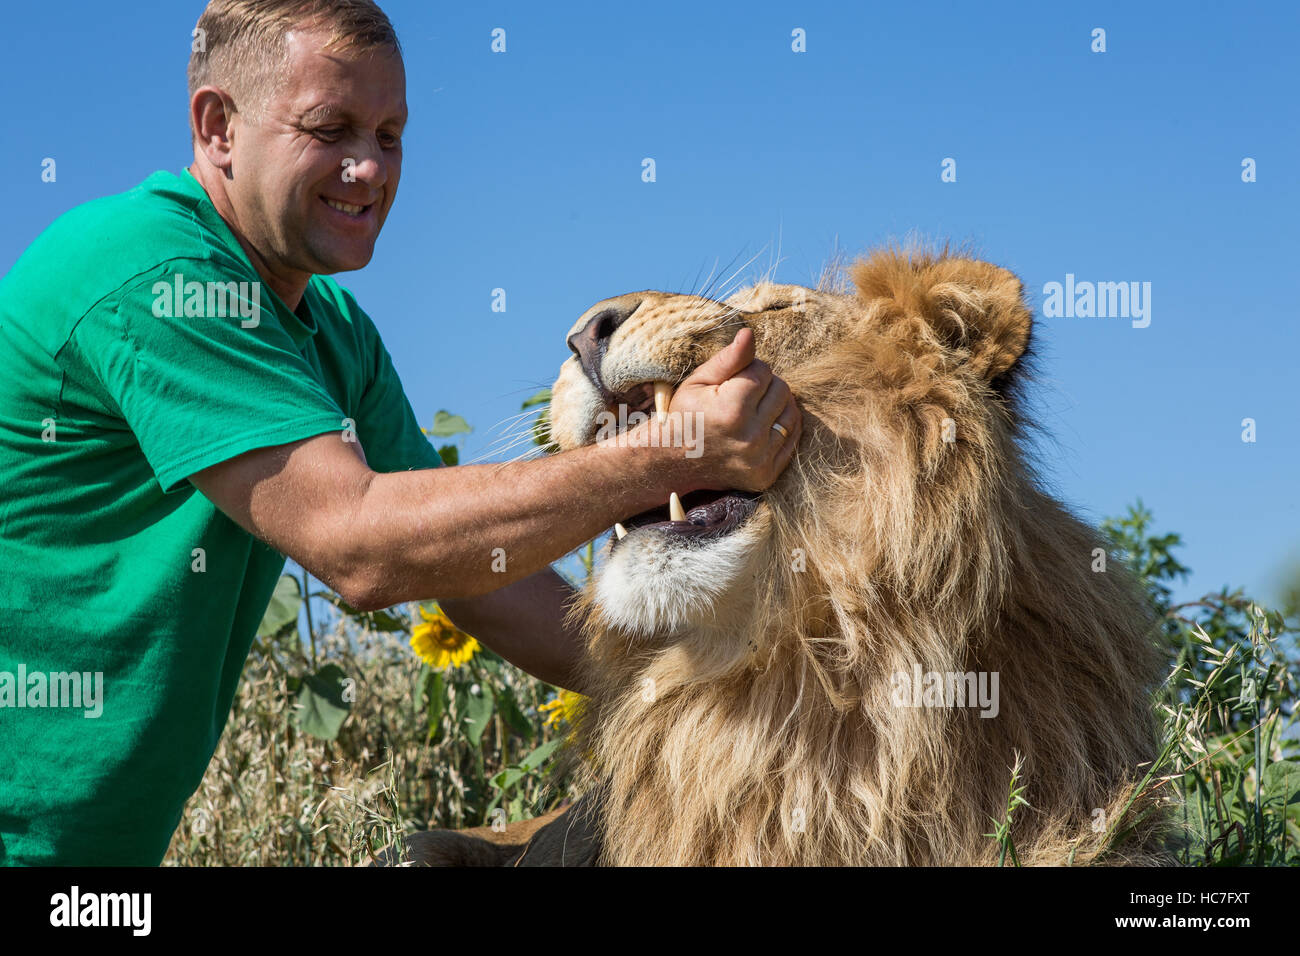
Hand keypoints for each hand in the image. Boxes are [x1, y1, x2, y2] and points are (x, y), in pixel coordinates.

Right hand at [657, 327, 801, 492]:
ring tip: (752, 410)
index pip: (763, 370)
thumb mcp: (698, 382)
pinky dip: (781, 427)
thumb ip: (728, 358)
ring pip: (791, 413)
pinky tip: (762, 425)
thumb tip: (750, 334)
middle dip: (764, 386)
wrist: (671, 463)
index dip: (748, 370)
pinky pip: (792, 438)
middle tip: (741, 396)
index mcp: (731, 410)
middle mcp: (749, 437)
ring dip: (776, 406)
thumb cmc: (684, 415)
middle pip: (781, 390)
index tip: (731, 381)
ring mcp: (759, 459)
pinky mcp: (766, 475)